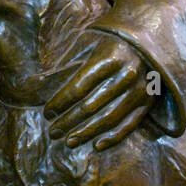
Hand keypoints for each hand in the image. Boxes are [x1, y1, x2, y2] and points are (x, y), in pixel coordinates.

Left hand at [44, 35, 152, 150]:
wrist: (151, 40)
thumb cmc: (111, 41)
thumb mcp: (88, 43)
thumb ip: (66, 63)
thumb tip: (34, 85)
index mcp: (109, 56)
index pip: (78, 86)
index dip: (60, 102)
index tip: (47, 113)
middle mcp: (127, 73)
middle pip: (91, 105)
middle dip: (68, 121)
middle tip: (53, 132)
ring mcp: (141, 89)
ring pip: (109, 118)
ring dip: (86, 133)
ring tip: (68, 142)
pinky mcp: (149, 101)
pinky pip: (130, 124)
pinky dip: (113, 137)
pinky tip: (96, 145)